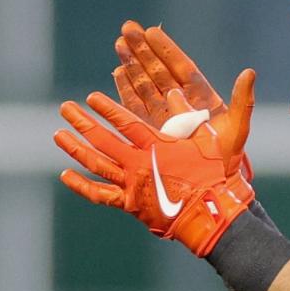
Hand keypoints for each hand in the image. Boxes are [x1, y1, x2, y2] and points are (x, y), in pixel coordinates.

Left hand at [53, 76, 255, 256]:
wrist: (214, 214)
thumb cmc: (221, 176)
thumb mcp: (230, 136)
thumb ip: (230, 103)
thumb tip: (232, 76)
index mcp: (158, 146)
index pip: (126, 122)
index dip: (107, 108)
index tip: (91, 97)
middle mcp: (139, 164)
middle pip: (103, 140)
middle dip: (82, 121)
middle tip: (64, 108)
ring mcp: (131, 185)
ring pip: (96, 164)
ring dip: (75, 148)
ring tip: (58, 133)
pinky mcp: (129, 204)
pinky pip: (99, 194)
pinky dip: (81, 185)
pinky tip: (65, 174)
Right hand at [113, 21, 254, 183]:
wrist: (213, 186)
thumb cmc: (228, 158)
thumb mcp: (238, 126)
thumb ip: (243, 99)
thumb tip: (250, 72)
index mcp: (200, 98)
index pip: (181, 68)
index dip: (166, 49)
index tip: (151, 31)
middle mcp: (180, 104)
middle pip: (159, 71)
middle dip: (142, 50)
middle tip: (126, 28)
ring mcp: (163, 116)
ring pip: (145, 84)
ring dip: (131, 64)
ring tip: (118, 43)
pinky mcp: (150, 130)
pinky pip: (136, 106)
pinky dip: (125, 89)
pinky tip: (116, 72)